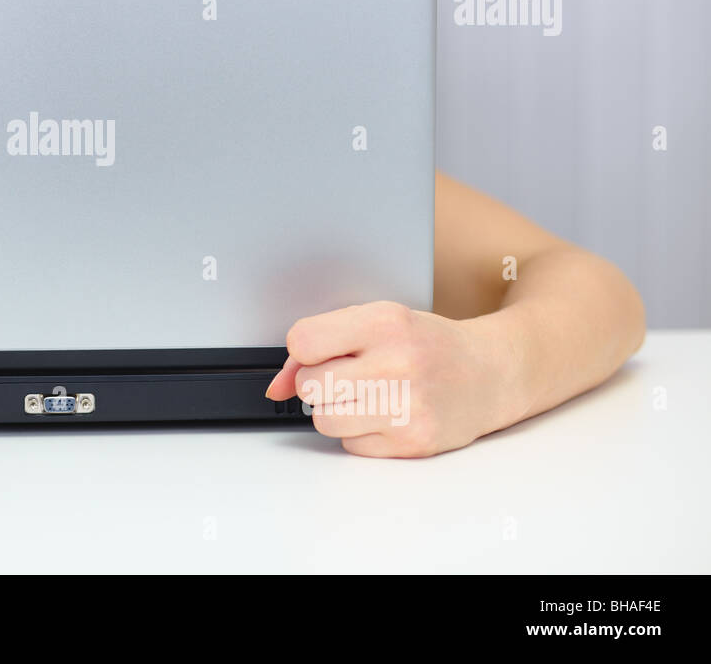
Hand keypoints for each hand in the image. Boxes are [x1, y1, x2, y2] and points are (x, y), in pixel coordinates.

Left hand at [264, 301, 512, 457]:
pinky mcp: (413, 441)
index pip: (303, 341)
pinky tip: (385, 414)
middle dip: (320, 382)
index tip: (322, 350)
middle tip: (348, 375)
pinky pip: (350, 445)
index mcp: (385, 322)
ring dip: (336, 410)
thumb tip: (275, 387)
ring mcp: (407, 406)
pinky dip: (359, 433)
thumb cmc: (427, 345)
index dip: (305, 349)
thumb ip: (320, 344)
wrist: (491, 373)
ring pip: (324, 420)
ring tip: (366, 395)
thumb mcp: (377, 323)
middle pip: (311, 385)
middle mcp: (397, 362)